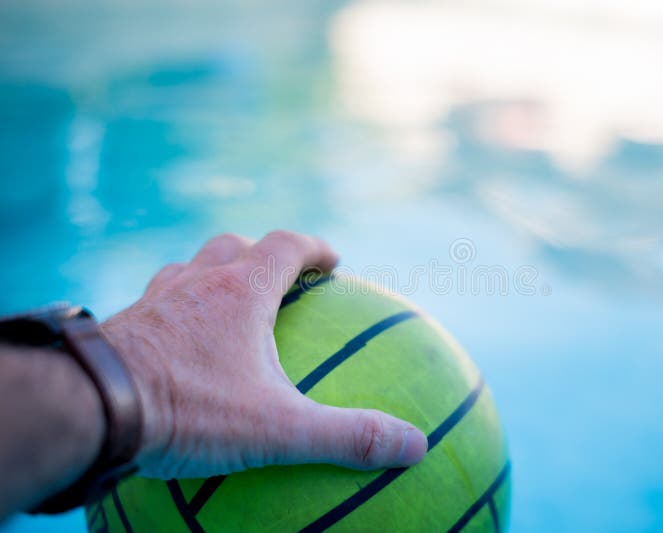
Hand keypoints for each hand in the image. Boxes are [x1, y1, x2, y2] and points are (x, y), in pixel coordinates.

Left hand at [100, 231, 427, 478]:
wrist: (89, 408)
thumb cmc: (188, 410)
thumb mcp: (278, 431)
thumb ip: (348, 437)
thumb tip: (416, 447)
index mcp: (240, 292)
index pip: (285, 246)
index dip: (312, 247)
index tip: (332, 259)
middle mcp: (196, 283)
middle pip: (232, 246)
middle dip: (260, 253)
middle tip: (279, 277)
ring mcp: (154, 300)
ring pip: (189, 267)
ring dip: (212, 275)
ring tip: (225, 304)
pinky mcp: (123, 325)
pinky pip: (155, 302)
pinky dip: (175, 308)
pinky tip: (174, 344)